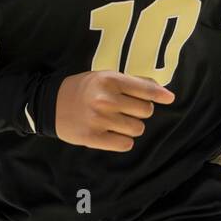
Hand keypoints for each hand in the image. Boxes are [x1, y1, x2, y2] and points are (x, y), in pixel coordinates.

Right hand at [54, 71, 175, 151]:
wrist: (51, 104)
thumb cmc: (83, 88)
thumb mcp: (104, 77)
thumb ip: (131, 82)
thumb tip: (161, 90)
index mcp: (110, 80)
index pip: (144, 89)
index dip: (160, 95)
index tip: (170, 98)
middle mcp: (106, 99)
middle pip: (145, 111)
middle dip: (140, 111)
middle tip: (126, 109)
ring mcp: (99, 120)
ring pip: (137, 129)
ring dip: (132, 127)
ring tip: (117, 122)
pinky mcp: (93, 138)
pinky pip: (125, 144)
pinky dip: (123, 140)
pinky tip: (113, 134)